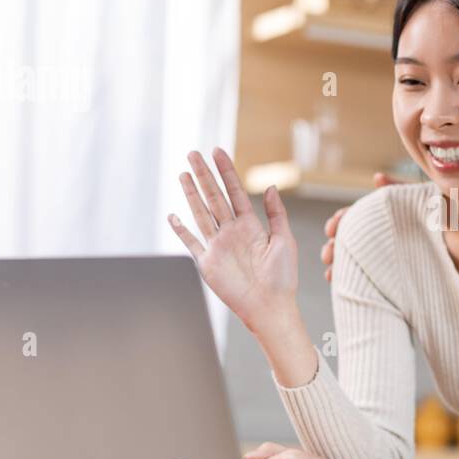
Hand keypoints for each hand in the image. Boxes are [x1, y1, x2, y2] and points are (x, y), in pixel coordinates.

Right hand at [169, 148, 295, 333]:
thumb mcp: (284, 240)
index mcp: (250, 225)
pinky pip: (191, 242)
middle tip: (193, 153)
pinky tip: (173, 215)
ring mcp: (217, 246)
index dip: (226, 172)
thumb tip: (270, 186)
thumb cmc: (282, 277)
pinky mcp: (207, 263)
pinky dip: (181, 230)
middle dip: (204, 175)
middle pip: (214, 197)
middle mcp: (231, 232)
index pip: (234, 192)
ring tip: (184, 173)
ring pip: (201, 213)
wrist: (270, 306)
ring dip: (191, 194)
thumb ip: (276, 213)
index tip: (217, 152)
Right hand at [320, 172, 404, 281]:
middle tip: (328, 254)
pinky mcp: (402, 283)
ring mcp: (397, 261)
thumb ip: (405, 191)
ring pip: (360, 262)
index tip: (332, 228)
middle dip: (337, 245)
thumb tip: (377, 178)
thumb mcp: (435, 200)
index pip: (362, 217)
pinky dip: (355, 283)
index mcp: (398, 218)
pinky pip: (372, 283)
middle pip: (356, 240)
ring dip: (342, 265)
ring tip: (331, 273)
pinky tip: (343, 286)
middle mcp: (394, 239)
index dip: (344, 221)